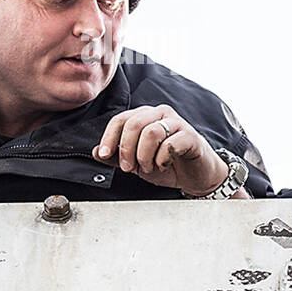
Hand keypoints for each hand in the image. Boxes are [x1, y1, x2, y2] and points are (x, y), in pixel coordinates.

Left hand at [94, 105, 230, 195]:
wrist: (195, 176)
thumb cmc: (168, 164)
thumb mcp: (136, 163)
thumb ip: (116, 157)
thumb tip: (96, 152)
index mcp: (145, 117)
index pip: (121, 119)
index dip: (109, 137)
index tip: (104, 154)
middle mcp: (160, 114)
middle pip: (134, 124)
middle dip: (126, 149)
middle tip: (128, 167)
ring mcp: (178, 123)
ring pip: (151, 132)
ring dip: (144, 155)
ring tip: (148, 167)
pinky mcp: (191, 136)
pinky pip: (171, 144)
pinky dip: (162, 159)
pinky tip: (164, 164)